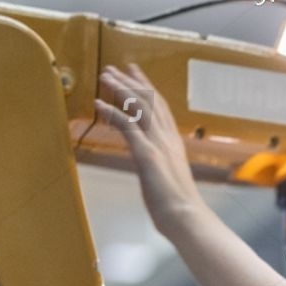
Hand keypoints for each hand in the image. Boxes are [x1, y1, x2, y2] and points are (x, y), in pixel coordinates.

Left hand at [94, 63, 207, 238]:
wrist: (187, 218)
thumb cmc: (179, 207)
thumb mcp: (169, 180)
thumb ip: (161, 167)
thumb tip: (153, 166)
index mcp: (173, 144)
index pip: (161, 109)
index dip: (148, 89)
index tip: (136, 75)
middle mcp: (167, 139)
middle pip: (150, 101)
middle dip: (132, 82)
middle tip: (115, 68)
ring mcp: (158, 145)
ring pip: (139, 107)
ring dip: (120, 89)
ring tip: (105, 76)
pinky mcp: (147, 154)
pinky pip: (127, 126)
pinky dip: (112, 112)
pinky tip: (98, 103)